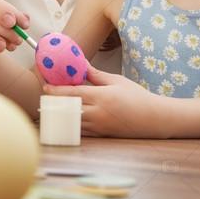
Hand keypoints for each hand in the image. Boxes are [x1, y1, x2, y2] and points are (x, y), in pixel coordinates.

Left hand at [44, 66, 163, 137]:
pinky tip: (68, 118)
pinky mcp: (101, 135)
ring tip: (53, 107)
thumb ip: (96, 75)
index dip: (56, 90)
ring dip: (62, 114)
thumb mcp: (116, 81)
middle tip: (46, 97)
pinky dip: (72, 124)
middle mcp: (97, 113)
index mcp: (101, 97)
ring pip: (72, 121)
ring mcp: (99, 126)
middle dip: (55, 103)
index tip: (45, 86)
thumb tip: (81, 63)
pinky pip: (81, 131)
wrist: (153, 118)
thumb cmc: (136, 97)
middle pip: (68, 108)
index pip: (72, 93)